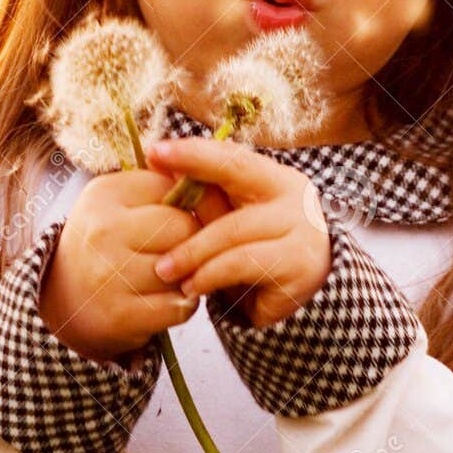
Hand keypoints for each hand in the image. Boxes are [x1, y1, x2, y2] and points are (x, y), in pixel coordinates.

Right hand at [39, 169, 206, 361]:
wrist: (63, 302)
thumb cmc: (104, 246)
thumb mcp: (118, 203)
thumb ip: (160, 187)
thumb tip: (209, 178)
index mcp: (104, 193)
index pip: (175, 188)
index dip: (187, 206)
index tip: (176, 220)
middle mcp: (103, 230)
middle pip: (184, 227)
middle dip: (191, 242)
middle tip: (176, 253)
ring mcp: (110, 274)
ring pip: (185, 268)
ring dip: (187, 277)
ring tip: (164, 278)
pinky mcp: (121, 314)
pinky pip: (182, 305)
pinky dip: (182, 306)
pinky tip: (163, 301)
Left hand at [144, 137, 332, 329]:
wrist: (305, 301)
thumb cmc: (260, 257)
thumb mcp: (231, 225)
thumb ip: (206, 200)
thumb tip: (164, 169)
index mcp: (276, 179)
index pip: (232, 157)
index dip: (193, 152)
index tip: (154, 152)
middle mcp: (294, 199)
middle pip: (235, 184)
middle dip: (186, 196)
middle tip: (147, 215)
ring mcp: (301, 230)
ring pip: (232, 230)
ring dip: (192, 252)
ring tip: (164, 270)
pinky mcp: (297, 266)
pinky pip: (241, 264)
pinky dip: (209, 275)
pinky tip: (191, 287)